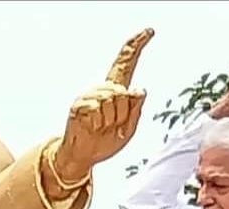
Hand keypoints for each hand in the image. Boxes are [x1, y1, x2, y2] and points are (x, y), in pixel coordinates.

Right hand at [52, 28, 154, 183]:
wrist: (85, 156)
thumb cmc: (106, 142)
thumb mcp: (129, 129)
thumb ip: (136, 110)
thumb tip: (140, 89)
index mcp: (116, 92)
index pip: (126, 64)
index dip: (136, 46)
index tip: (149, 31)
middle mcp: (102, 89)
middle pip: (124, 91)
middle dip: (123, 113)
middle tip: (112, 126)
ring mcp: (89, 95)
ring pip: (113, 99)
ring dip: (111, 119)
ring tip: (101, 127)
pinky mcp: (79, 104)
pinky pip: (99, 108)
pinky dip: (100, 123)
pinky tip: (93, 127)